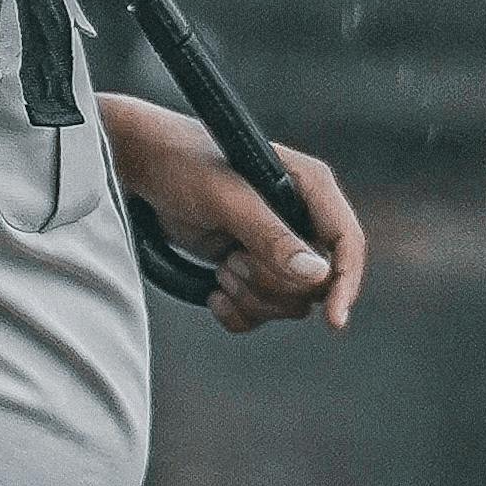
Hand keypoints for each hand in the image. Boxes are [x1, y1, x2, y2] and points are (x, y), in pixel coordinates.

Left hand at [100, 97, 366, 335]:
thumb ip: (270, 235)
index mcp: (309, 185)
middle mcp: (300, 217)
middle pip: (315, 284)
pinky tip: (213, 291)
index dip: (347, 281)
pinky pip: (263, 314)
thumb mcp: (224, 199)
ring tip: (220, 266)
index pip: (346, 241)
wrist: (139, 169)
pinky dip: (238, 312)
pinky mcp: (252, 268)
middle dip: (271, 284)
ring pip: (290, 303)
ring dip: (251, 296)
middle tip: (231, 261)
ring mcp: (277, 246)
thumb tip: (318, 275)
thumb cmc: (181, 165)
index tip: (334, 320)